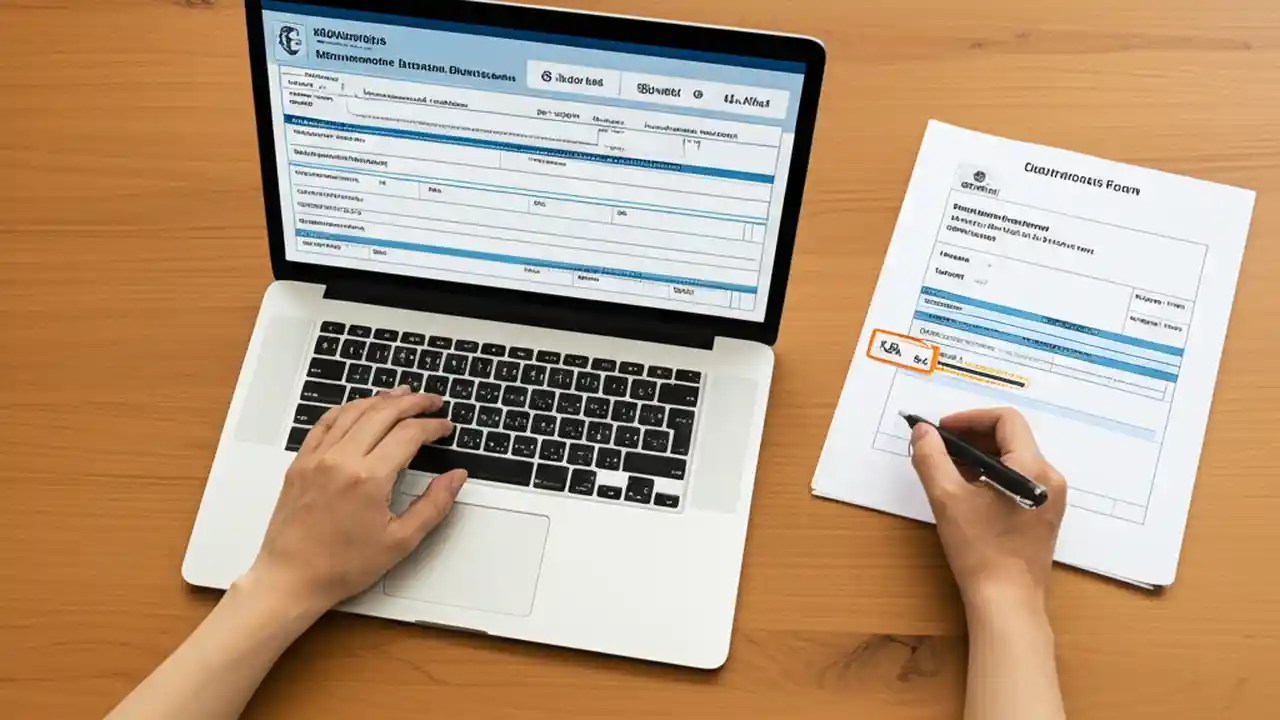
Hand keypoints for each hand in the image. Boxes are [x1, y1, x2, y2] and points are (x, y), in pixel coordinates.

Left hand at [244, 386, 466, 612]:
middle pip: (383, 413)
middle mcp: (341, 459)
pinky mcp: (301, 462)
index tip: (445, 427)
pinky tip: (360, 407)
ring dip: (382, 399)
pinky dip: (347, 409)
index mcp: (368, 478)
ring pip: (354, 411)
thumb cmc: (342, 566)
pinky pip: (326, 422)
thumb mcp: (400, 542)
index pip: (409, 434)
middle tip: (432, 401)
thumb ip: (433, 505)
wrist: (290, 579)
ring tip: (402, 394)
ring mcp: (317, 458)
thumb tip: (456, 477)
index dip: (432, 426)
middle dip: (413, 402)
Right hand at [909, 407, 1066, 612]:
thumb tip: (923, 432)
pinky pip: (1019, 479)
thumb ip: (932, 458)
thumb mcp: (947, 499)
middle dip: (972, 436)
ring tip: (949, 468)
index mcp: (1033, 468)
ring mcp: (1051, 498)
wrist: (1007, 602)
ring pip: (1015, 459)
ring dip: (981, 455)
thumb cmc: (979, 550)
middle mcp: (1050, 477)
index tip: (942, 430)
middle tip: (940, 446)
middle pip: (1012, 438)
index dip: (970, 418)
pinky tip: (968, 490)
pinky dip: (992, 474)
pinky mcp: (1045, 515)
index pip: (1006, 420)